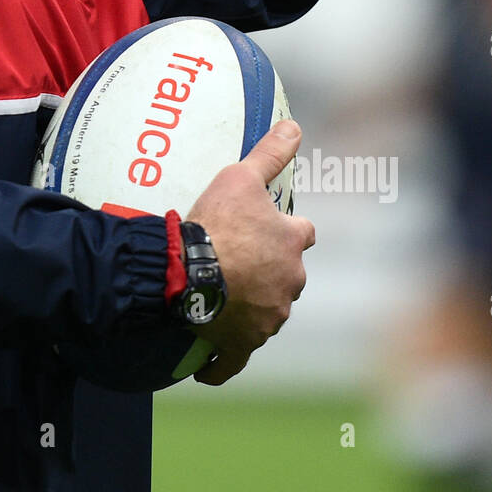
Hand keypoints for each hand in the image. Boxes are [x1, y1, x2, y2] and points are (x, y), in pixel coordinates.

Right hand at [183, 120, 313, 385]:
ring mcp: (267, 318)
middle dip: (269, 270)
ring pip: (266, 312)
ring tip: (217, 297)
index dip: (286, 228)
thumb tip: (295, 125)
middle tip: (236, 261)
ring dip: (249, 306)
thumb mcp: (242, 177)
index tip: (268, 227)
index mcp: (290, 243)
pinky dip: (223, 361)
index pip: (302, 232)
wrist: (189, 274)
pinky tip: (209, 366)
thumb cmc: (217, 223)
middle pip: (286, 275)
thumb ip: (270, 154)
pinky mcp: (242, 344)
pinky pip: (234, 359)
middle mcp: (288, 283)